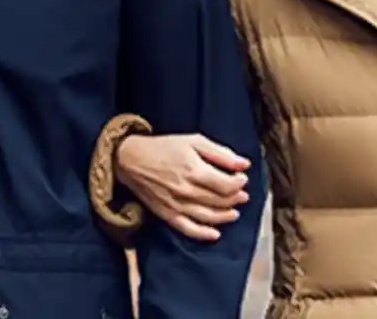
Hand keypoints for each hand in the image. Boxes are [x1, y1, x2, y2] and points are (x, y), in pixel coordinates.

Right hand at [114, 133, 250, 241]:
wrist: (131, 159)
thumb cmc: (164, 147)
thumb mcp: (194, 141)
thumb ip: (220, 153)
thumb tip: (244, 164)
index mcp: (194, 170)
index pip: (227, 185)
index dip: (239, 184)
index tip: (242, 179)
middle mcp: (186, 190)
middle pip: (220, 201)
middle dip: (235, 199)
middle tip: (242, 195)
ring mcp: (176, 205)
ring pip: (208, 217)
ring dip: (225, 216)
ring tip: (234, 212)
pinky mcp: (167, 214)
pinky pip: (188, 229)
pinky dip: (203, 234)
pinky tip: (215, 234)